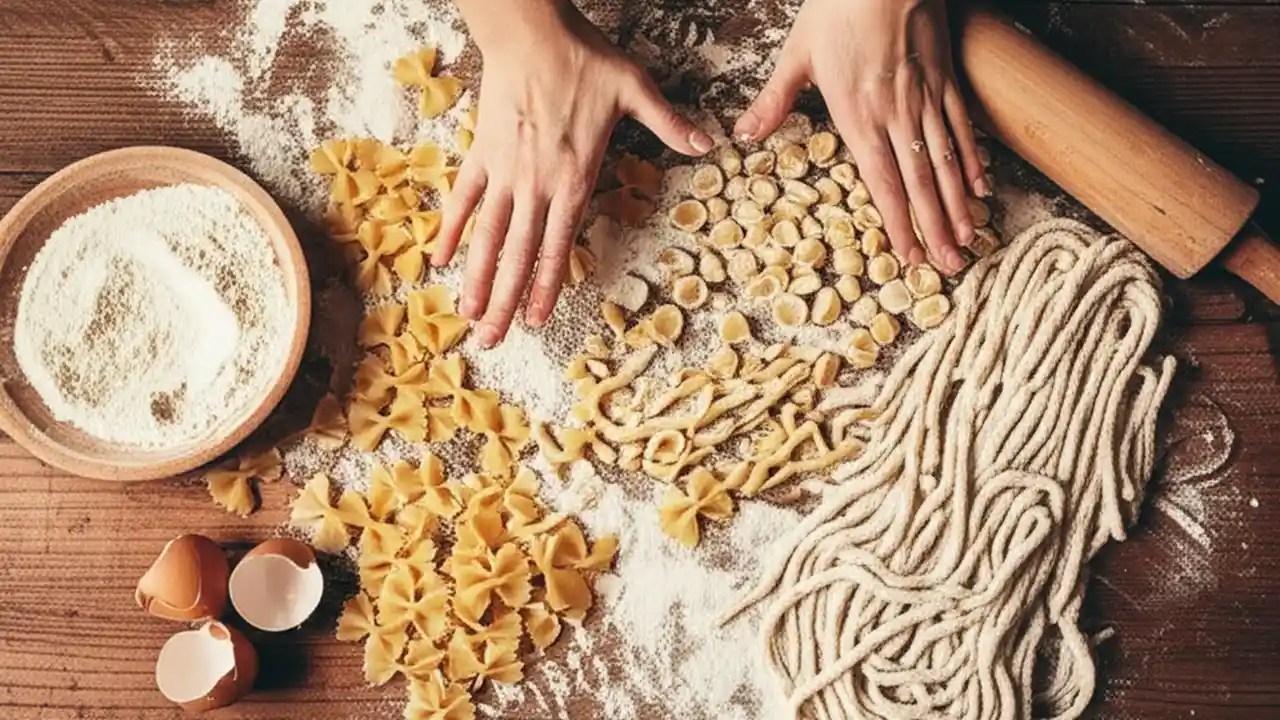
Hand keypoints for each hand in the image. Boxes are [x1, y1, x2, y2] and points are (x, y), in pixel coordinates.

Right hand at [435, 0, 713, 345]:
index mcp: (573, 180)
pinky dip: (452, 228)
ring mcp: (503, 172)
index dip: (546, 288)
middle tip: (493, 342)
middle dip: (505, 302)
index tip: (536, 321)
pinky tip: (440, 258)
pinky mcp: (481, 152)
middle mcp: (535, 186)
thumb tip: (708, 144)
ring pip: (487, 236)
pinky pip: (463, 198)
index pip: (557, 248)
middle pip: (518, 255)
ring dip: (477, 278)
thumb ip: (669, 124)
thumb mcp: (635, 89)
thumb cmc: (583, 59)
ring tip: (467, 315)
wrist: (530, 31)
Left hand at [735, 0, 985, 274]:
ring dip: (957, 206)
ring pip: (947, 161)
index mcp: (858, 115)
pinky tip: (980, 188)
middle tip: (949, 268)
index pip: (882, 182)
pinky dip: (972, 160)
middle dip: (934, 229)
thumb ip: (774, 101)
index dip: (897, 223)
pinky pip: (963, 127)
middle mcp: (897, 115)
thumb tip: (740, 136)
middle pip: (920, 183)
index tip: (909, 257)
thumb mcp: (797, 55)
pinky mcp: (946, 79)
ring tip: (967, 241)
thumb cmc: (839, 7)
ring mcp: (926, 98)